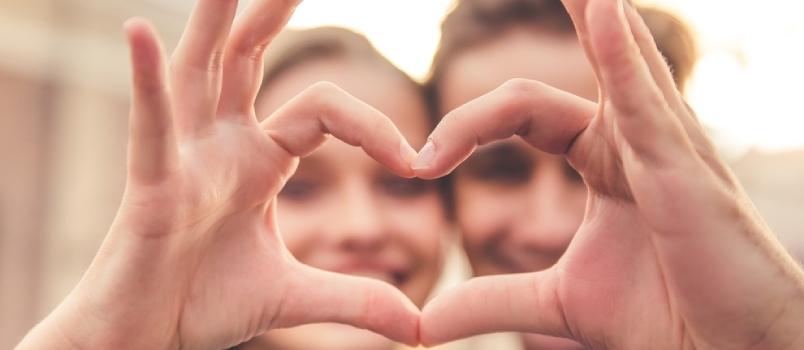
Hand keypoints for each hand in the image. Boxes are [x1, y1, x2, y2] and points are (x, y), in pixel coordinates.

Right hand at [16, 1, 419, 348]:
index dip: (373, 128)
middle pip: (249, 61)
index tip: (415, 162)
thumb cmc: (202, 305)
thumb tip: (417, 327)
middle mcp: (220, 146)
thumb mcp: (292, 296)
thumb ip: (354, 298)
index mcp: (258, 161)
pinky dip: (145, 80)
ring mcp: (183, 160)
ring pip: (199, 73)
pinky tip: (140, 32)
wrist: (143, 341)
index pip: (322, 112)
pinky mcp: (149, 187)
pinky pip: (150, 126)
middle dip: (271, 14)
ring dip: (213, 22)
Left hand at [415, 0, 803, 347]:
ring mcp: (662, 144)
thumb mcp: (557, 302)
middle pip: (582, 58)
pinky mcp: (683, 167)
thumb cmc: (666, 318)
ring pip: (620, 56)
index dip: (464, 129)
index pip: (521, 112)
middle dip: (564, 7)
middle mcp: (633, 138)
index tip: (418, 164)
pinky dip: (621, 53)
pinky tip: (599, 8)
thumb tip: (424, 322)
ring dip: (593, 7)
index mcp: (603, 158)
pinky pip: (645, 100)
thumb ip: (492, 299)